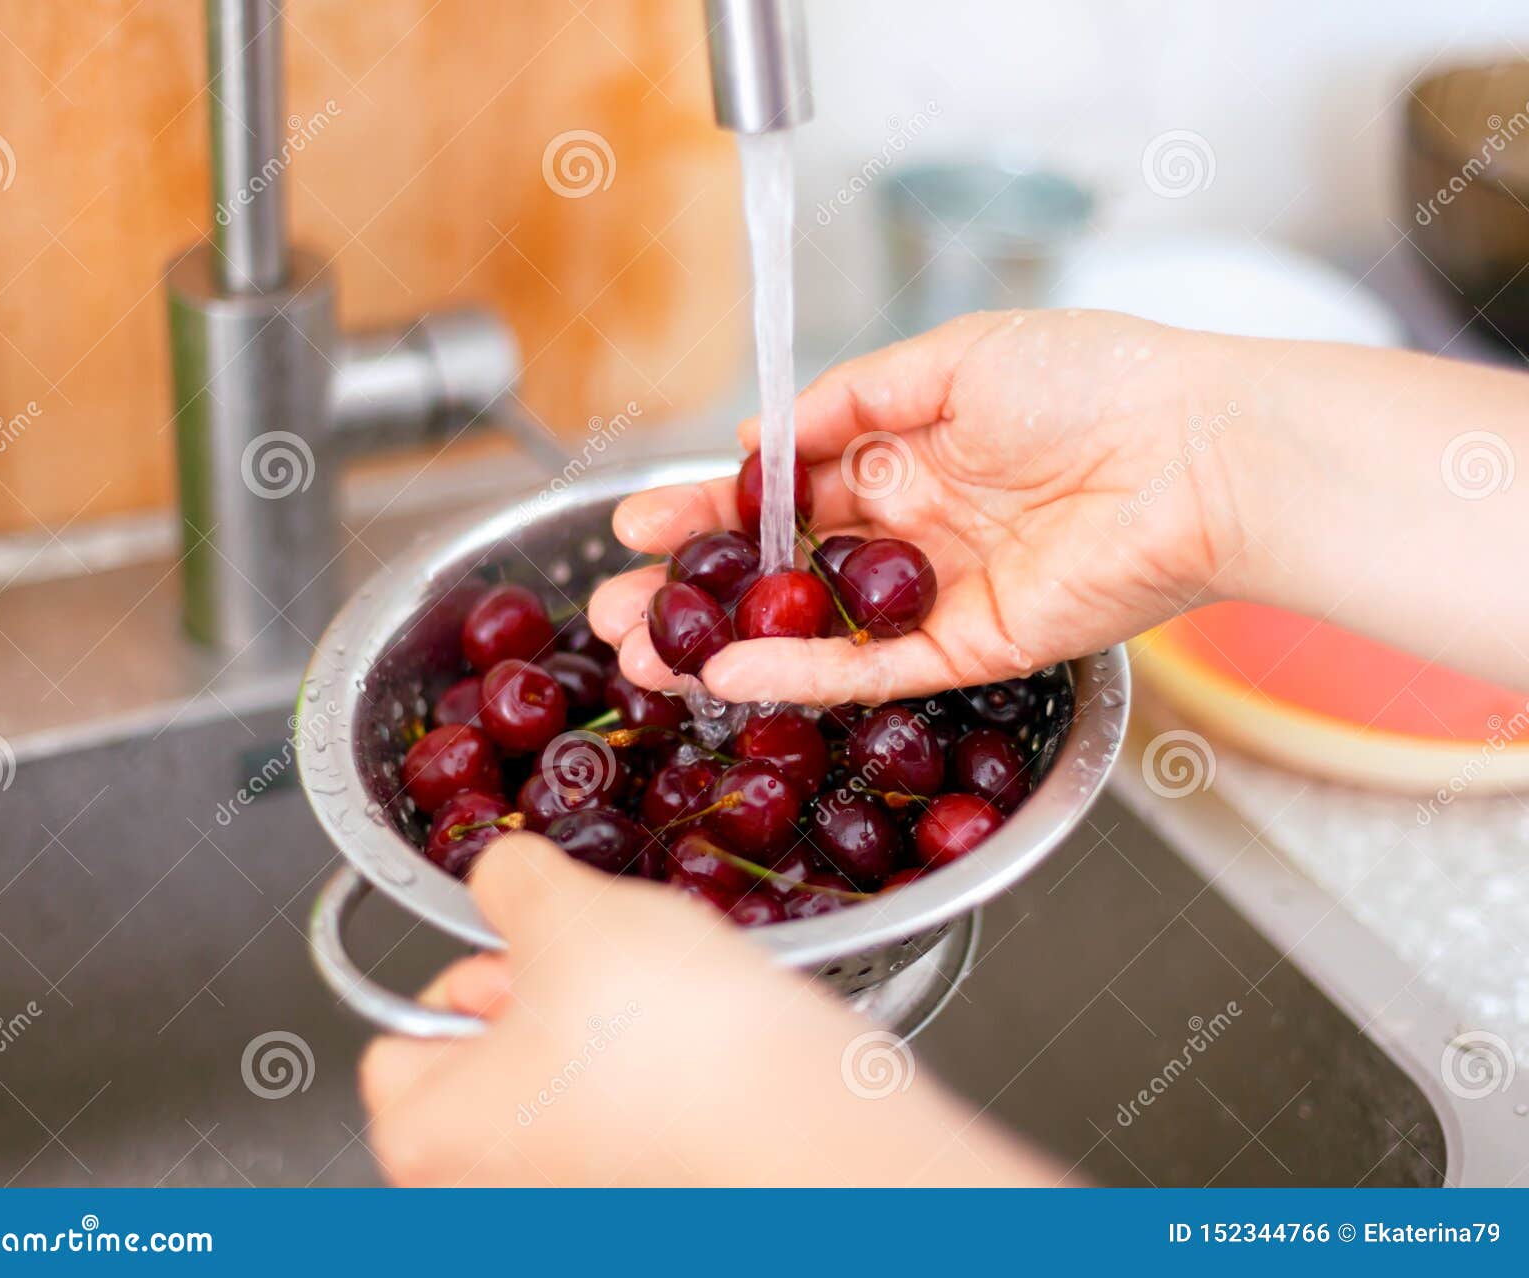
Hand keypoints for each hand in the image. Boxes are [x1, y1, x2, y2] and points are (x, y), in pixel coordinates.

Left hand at [360, 832, 1060, 1185]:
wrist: (808, 1130)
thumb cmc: (668, 1042)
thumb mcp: (565, 909)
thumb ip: (508, 877)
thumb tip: (500, 872)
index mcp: (426, 1134)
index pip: (399, 1034)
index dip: (470, 972)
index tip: (530, 952)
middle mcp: (484, 1191)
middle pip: (488, 1054)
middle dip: (547, 993)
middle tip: (606, 966)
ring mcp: (570, 1200)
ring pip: (569, 1075)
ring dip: (610, 1021)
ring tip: (668, 998)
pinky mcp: (645, 1192)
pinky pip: (633, 1108)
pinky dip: (660, 1066)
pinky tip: (704, 1039)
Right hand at [590, 309, 1250, 704]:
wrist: (1197, 453)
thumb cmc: (1094, 381)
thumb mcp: (952, 355)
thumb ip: (848, 397)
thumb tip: (759, 435)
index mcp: (907, 452)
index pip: (783, 492)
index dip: (710, 512)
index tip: (640, 524)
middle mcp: (912, 530)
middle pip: (781, 572)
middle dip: (696, 591)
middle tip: (617, 608)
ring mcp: (936, 596)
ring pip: (807, 632)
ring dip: (723, 646)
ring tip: (640, 656)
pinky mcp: (970, 651)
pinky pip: (869, 670)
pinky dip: (795, 675)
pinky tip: (725, 674)